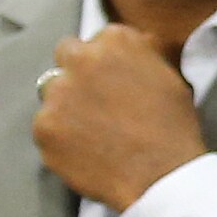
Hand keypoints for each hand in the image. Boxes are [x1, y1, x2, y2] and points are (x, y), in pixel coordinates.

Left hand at [31, 27, 208, 213]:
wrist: (162, 177)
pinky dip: (60, 137)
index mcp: (116, 42)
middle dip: (78, 71)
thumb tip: (136, 43)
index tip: (115, 78)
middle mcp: (81, 60)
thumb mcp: (171, 79)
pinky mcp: (43, 127)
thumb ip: (144, 55)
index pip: (99, 39)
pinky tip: (86, 150)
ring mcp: (57, 94)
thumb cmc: (173, 128)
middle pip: (66, 54)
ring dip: (66, 103)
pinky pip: (46, 127)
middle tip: (98, 100)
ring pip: (52, 91)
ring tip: (93, 130)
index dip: (108, 60)